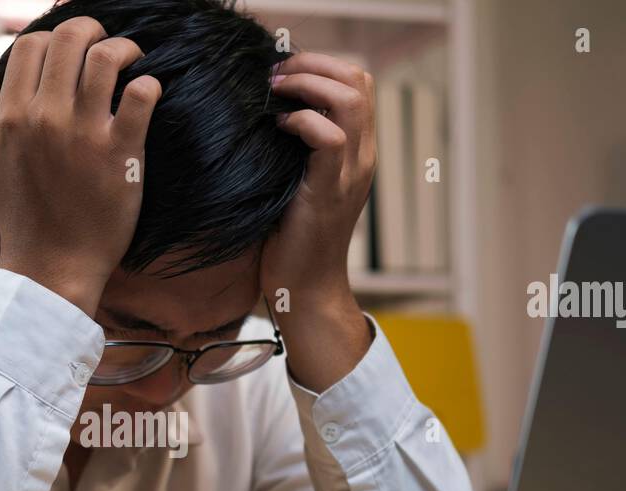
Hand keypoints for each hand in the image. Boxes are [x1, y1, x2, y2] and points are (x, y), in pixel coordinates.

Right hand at [0, 17, 161, 316]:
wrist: (52, 268)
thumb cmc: (20, 219)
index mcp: (13, 117)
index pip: (31, 45)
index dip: (51, 37)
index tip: (67, 51)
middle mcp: (46, 118)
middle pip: (70, 39)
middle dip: (90, 29)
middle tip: (103, 42)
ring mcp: (85, 134)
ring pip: (107, 57)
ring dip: (123, 48)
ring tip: (132, 60)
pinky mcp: (121, 153)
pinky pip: (141, 94)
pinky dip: (148, 84)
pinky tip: (147, 94)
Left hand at [262, 53, 376, 390]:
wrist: (304, 291)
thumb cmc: (290, 242)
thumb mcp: (295, 185)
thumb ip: (293, 151)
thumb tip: (263, 117)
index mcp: (357, 153)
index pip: (359, 84)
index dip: (322, 66)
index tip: (283, 73)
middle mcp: (362, 158)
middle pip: (360, 81)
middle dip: (314, 65)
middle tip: (276, 75)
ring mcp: (350, 174)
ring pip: (351, 100)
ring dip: (308, 85)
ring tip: (277, 92)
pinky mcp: (329, 192)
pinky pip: (328, 138)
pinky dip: (302, 121)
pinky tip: (279, 128)